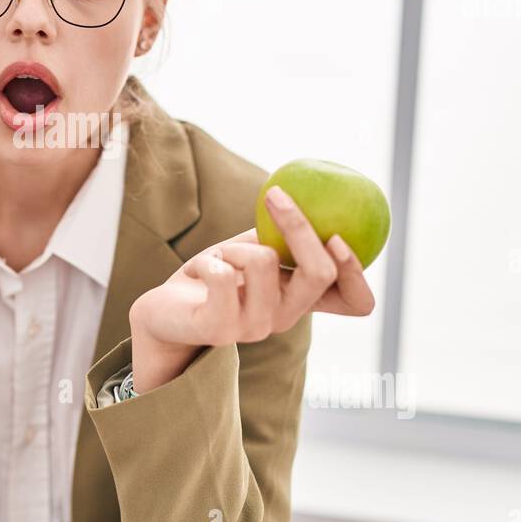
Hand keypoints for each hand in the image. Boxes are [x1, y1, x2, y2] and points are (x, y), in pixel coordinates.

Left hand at [127, 185, 374, 391]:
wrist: (163, 315)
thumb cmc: (212, 276)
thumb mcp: (250, 252)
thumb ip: (279, 236)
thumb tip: (307, 193)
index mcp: (299, 300)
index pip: (356, 302)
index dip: (357, 272)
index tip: (338, 237)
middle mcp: (285, 318)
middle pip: (320, 273)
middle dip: (300, 226)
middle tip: (276, 194)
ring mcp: (255, 328)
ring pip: (265, 261)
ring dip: (234, 246)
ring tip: (219, 259)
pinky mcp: (220, 328)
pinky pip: (223, 273)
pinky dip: (207, 260)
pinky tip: (197, 272)